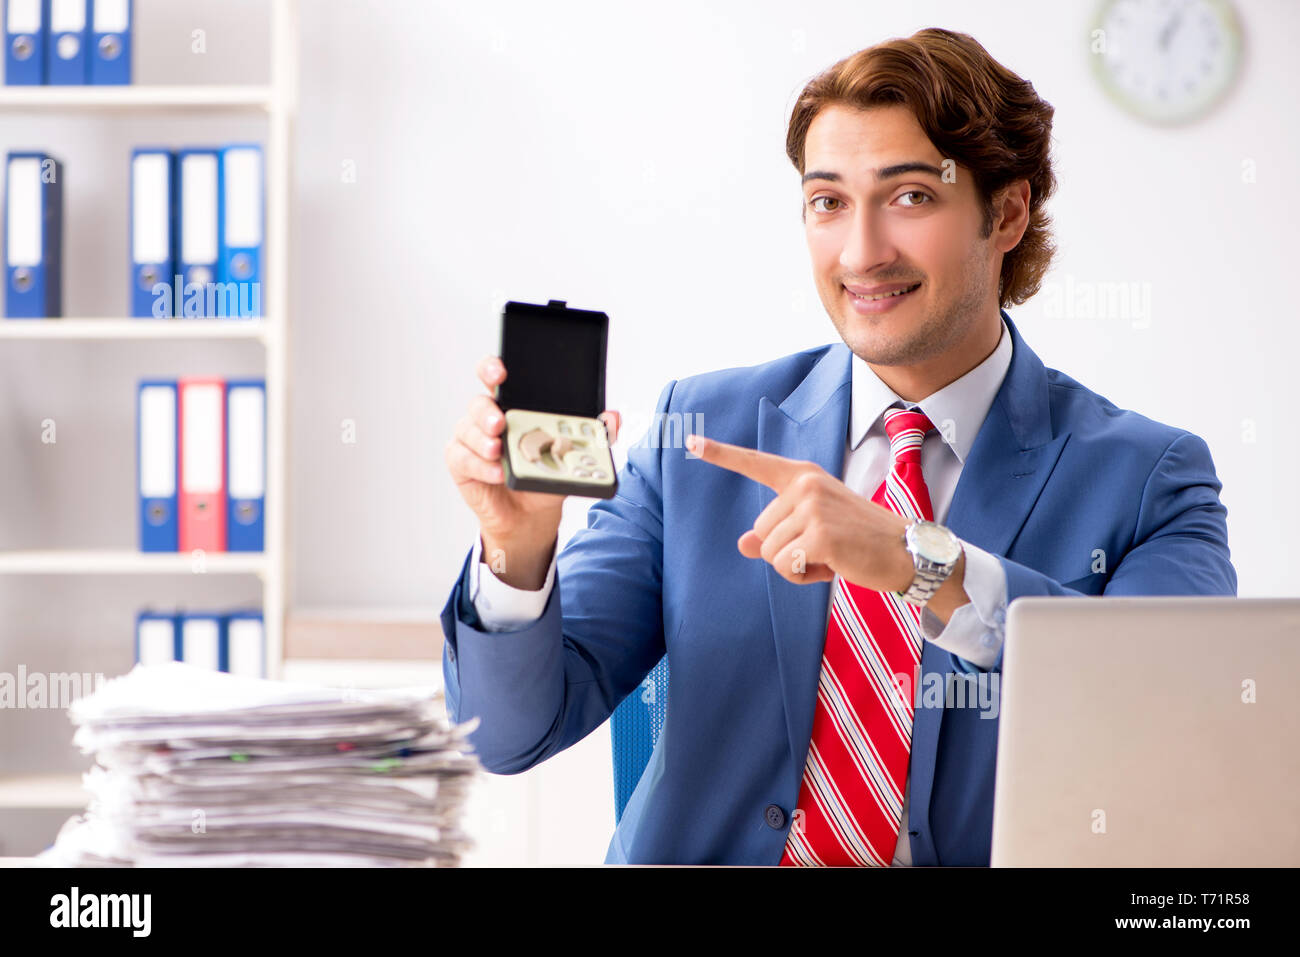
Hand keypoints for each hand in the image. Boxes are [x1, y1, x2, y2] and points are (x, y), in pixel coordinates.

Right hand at [445, 354, 620, 588]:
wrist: (533, 513)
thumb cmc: (549, 472)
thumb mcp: (576, 454)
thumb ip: (596, 434)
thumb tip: (615, 418)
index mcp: (514, 405)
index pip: (495, 376)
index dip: (492, 368)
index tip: (500, 372)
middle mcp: (489, 417)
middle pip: (478, 402)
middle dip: (485, 410)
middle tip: (500, 422)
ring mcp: (472, 439)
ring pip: (467, 429)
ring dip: (482, 440)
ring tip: (498, 451)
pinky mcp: (461, 462)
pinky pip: (462, 457)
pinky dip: (480, 466)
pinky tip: (497, 473)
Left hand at [685, 432, 914, 590]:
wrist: (906, 551)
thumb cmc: (858, 540)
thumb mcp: (813, 531)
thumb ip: (775, 534)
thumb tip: (743, 544)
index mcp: (803, 476)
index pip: (755, 463)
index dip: (720, 453)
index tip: (691, 440)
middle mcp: (805, 485)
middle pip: (759, 532)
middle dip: (785, 551)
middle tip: (825, 547)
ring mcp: (812, 507)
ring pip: (768, 552)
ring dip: (794, 566)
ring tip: (830, 556)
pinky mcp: (819, 534)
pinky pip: (784, 566)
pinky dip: (803, 576)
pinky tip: (832, 566)